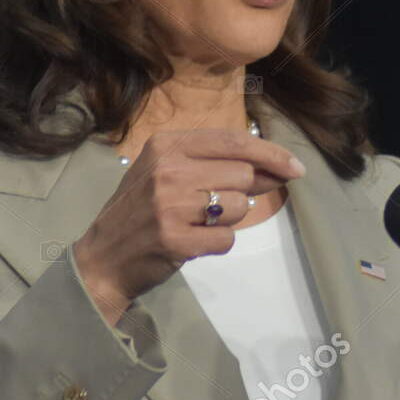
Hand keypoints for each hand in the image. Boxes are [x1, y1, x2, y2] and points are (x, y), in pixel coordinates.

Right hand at [72, 129, 303, 325]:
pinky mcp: (175, 239)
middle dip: (242, 193)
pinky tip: (192, 242)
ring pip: (238, 207)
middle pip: (243, 174)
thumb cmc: (142, 211)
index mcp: (167, 145)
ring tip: (196, 223)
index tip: (297, 168)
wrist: (103, 257)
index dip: (272, 154)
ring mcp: (170, 205)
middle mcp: (168, 169)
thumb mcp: (170, 173)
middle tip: (217, 205)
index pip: (235, 142)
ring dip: (228, 220)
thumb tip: (278, 167)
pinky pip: (227, 239)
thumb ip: (218, 165)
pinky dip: (218, 244)